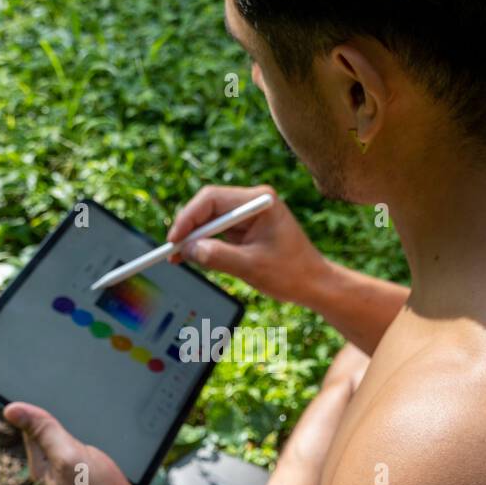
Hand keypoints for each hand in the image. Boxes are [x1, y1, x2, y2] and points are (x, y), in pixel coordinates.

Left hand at [4, 402, 165, 484]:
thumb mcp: (69, 457)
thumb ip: (45, 432)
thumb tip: (10, 409)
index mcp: (44, 467)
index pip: (32, 429)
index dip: (37, 408)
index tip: (46, 386)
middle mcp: (61, 471)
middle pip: (57, 433)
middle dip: (66, 414)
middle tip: (74, 390)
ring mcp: (84, 474)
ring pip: (83, 439)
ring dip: (90, 425)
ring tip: (97, 406)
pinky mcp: (106, 475)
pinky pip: (103, 448)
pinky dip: (108, 437)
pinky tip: (116, 428)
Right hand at [166, 183, 325, 304]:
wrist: (314, 284)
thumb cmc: (291, 274)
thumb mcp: (251, 267)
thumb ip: (218, 256)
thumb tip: (188, 249)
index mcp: (260, 201)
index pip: (212, 199)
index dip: (188, 218)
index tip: (174, 239)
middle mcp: (253, 202)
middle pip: (208, 207)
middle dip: (188, 229)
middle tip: (171, 252)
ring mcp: (248, 215)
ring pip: (209, 220)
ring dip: (194, 238)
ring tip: (178, 258)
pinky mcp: (245, 229)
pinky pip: (217, 232)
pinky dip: (204, 244)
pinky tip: (191, 257)